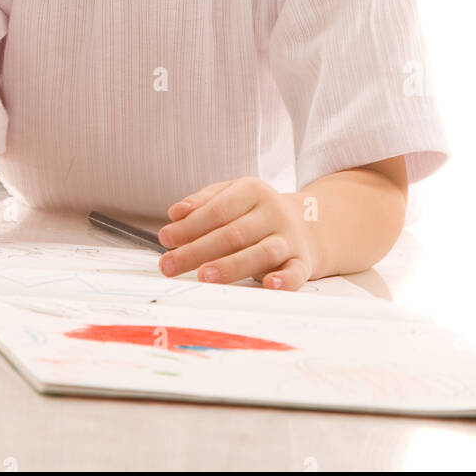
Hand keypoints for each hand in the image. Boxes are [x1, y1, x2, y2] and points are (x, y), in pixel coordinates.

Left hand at [157, 177, 318, 290]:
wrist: (309, 223)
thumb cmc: (257, 212)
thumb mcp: (232, 194)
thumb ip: (203, 202)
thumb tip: (175, 213)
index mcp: (253, 191)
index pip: (217, 210)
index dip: (190, 225)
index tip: (166, 239)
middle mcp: (272, 213)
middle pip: (233, 233)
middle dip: (197, 250)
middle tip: (170, 265)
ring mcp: (288, 238)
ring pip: (260, 252)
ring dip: (231, 265)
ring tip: (204, 275)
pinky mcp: (301, 262)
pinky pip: (295, 272)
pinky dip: (283, 280)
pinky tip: (267, 284)